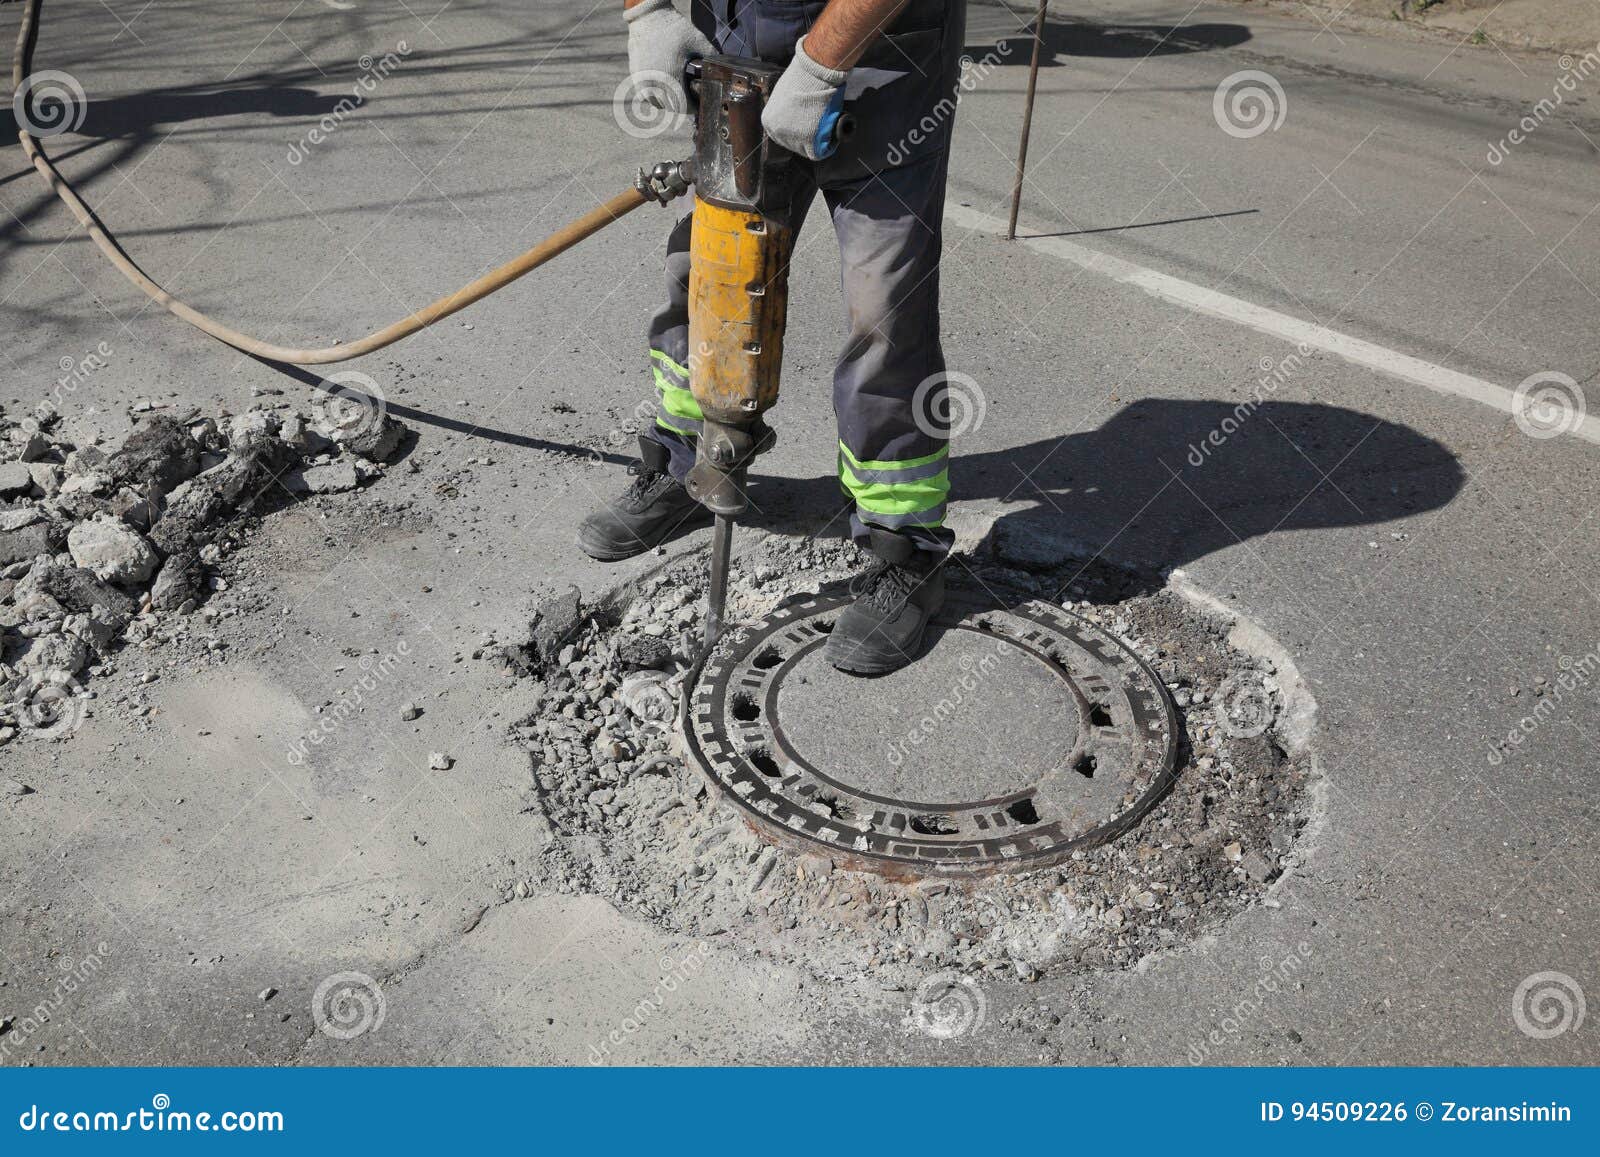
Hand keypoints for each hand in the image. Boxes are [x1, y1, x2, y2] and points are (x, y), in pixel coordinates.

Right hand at [624, 0, 714, 113]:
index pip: (683, 107)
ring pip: (656, 104)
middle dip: (682, 107)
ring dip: (667, 103)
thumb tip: (723, 70)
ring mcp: (643, 80)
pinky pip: (645, 95)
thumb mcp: (699, 42)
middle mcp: (655, 82)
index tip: (698, 103)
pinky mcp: (636, 75)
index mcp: (671, 77)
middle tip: (690, 100)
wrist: (650, 17)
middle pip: (670, 108)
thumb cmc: (674, 29)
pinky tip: (662, 90)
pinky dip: (654, 96)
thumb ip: (712, 58)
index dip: (693, 107)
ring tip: (676, 96)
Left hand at [762, 36, 848, 160]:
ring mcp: (791, 137)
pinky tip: (832, 137)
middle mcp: (776, 132)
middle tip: (819, 126)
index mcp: (768, 121)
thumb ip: (785, 111)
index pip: (782, 135)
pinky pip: (818, 152)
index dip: (797, 131)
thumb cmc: (802, 78)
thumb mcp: (783, 96)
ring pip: (806, 149)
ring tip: (825, 126)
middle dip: (807, 137)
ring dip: (818, 140)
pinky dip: (827, 146)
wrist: (814, 73)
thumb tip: (795, 118)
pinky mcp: (808, 140)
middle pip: (793, 144)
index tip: (808, 125)